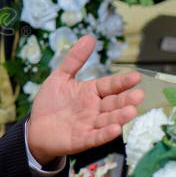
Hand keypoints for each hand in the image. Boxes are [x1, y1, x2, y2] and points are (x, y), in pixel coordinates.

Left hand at [26, 34, 143, 165]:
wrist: (36, 128)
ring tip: (131, 111)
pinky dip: (105, 133)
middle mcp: (94, 109)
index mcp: (91, 92)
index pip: (109, 85)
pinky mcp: (82, 140)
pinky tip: (115, 129)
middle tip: (139, 95)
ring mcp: (90, 125)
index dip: (122, 82)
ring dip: (119, 117)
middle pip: (113, 103)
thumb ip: (74, 59)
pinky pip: (95, 136)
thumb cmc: (50, 102)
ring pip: (108, 120)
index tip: (136, 76)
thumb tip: (89, 37)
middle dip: (126, 100)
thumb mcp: (60, 77)